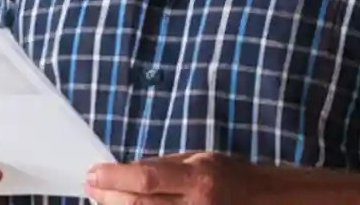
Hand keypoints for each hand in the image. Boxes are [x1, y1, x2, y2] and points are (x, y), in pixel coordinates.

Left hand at [85, 152, 248, 203]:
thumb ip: (163, 166)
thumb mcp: (199, 159)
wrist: (267, 202)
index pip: (147, 179)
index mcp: (198, 179)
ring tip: (104, 200)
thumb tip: (125, 171)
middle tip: (92, 187)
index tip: (93, 172)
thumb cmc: (232, 175)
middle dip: (109, 197)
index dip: (114, 177)